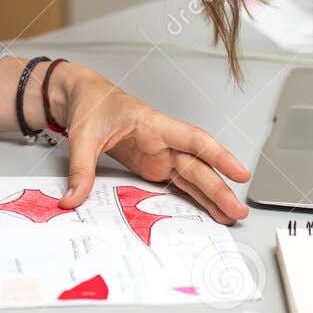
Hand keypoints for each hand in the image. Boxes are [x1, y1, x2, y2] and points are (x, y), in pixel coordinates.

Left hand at [51, 64, 250, 224]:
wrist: (83, 97)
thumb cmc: (92, 105)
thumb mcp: (83, 136)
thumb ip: (80, 169)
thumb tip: (72, 199)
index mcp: (153, 125)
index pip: (194, 139)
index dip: (219, 156)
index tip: (239, 173)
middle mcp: (163, 140)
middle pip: (199, 165)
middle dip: (220, 188)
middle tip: (238, 211)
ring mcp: (160, 153)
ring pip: (193, 176)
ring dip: (213, 196)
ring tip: (231, 216)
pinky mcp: (153, 165)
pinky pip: (179, 182)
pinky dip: (194, 197)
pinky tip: (208, 211)